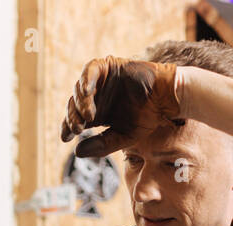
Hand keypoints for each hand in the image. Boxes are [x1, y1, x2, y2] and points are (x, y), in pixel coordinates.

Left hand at [60, 56, 181, 158]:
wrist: (166, 98)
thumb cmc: (148, 117)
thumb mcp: (123, 137)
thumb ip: (101, 145)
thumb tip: (77, 152)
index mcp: (96, 114)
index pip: (74, 120)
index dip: (67, 128)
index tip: (66, 137)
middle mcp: (96, 97)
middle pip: (73, 106)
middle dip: (73, 117)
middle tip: (78, 128)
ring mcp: (100, 81)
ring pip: (79, 89)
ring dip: (80, 103)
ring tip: (88, 116)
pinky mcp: (108, 66)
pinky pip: (90, 70)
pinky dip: (86, 80)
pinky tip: (86, 92)